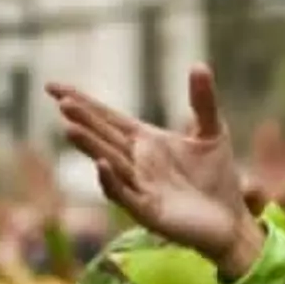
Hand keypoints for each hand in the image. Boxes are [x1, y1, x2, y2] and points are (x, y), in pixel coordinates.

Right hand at [48, 66, 263, 278]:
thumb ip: (203, 101)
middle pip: (103, 137)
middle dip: (83, 120)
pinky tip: (101, 163)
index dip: (83, 102)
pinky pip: (124, 194)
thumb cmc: (217, 178)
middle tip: (63, 102)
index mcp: (145, 141)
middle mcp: (136, 162)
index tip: (52, 87)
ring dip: (90, 146)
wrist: (232, 220)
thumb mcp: (212, 132)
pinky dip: (111, 180)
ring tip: (69, 128)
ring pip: (108, 162)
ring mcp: (139, 186)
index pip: (107, 117)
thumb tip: (198, 64)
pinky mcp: (148, 211)